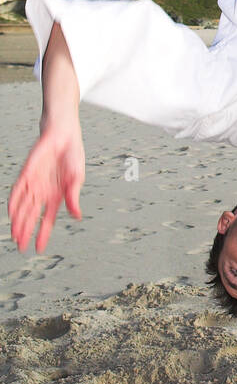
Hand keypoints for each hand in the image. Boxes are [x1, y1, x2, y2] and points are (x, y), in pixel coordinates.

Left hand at [8, 120, 84, 252]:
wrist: (64, 135)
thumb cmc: (72, 155)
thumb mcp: (77, 179)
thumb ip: (73, 198)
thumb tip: (77, 216)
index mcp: (57, 196)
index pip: (47, 220)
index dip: (43, 234)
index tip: (38, 248)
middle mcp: (43, 192)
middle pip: (32, 216)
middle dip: (26, 231)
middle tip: (21, 246)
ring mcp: (34, 183)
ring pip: (23, 207)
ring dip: (19, 221)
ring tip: (14, 235)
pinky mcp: (27, 173)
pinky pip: (18, 190)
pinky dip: (14, 202)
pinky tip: (11, 212)